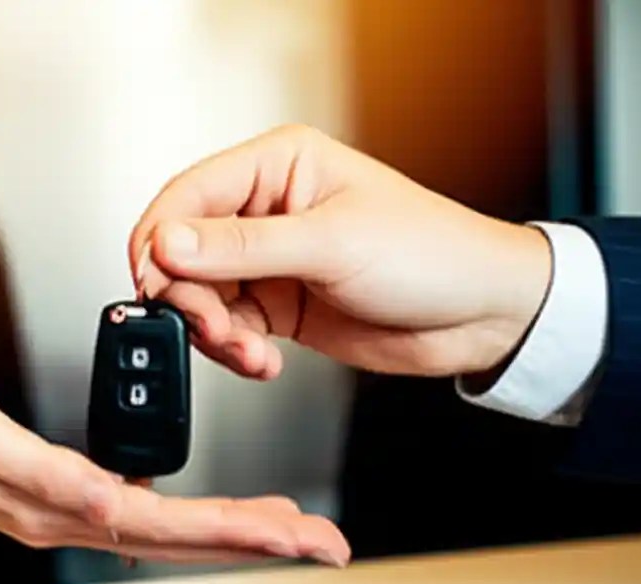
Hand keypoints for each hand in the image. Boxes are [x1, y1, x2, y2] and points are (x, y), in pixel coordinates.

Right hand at [0, 360, 349, 565]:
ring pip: (165, 528)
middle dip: (258, 539)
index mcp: (55, 505)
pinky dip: (184, 512)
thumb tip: (116, 503)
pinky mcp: (51, 487)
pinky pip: (136, 509)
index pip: (168, 525)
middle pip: (181, 537)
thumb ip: (49, 473)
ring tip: (287, 527)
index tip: (298, 530)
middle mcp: (65, 514)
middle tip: (323, 540)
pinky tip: (202, 508)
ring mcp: (58, 505)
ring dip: (230, 530)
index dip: (238, 529)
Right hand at [129, 124, 552, 379]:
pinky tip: (260, 360)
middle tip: (210, 328)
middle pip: (183, 251)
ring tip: (245, 350)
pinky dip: (232, 350)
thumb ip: (241, 247)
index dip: (160, 241)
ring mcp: (269, 260)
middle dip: (188, 298)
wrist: (485, 316)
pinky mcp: (277, 305)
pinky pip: (226, 327)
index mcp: (278, 165)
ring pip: (199, 296)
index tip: (155, 284)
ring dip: (212, 332)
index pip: (187, 195)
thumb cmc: (433, 255)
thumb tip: (167, 243)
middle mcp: (265, 209)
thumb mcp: (331, 245)